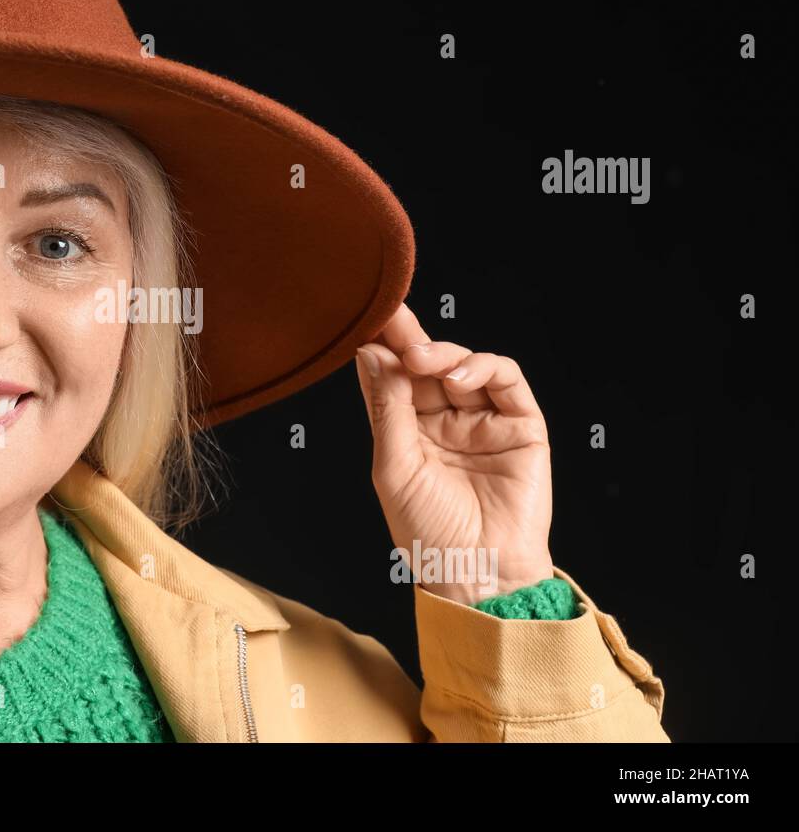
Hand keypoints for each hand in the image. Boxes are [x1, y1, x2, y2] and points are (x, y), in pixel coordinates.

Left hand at [355, 302, 553, 605]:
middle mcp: (446, 419)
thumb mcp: (394, 466)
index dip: (384, 347)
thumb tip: (370, 352)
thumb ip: (387, 407)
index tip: (369, 318)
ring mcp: (484, 420)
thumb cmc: (429, 531)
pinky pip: (506, 380)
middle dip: (410, 337)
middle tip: (393, 318)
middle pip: (428, 364)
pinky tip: (458, 377)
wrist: (478, 572)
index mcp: (410, 430)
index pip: (395, 378)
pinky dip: (482, 368)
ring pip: (465, 364)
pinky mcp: (521, 425)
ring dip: (443, 353)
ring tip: (422, 360)